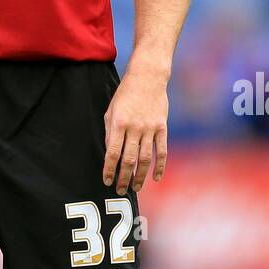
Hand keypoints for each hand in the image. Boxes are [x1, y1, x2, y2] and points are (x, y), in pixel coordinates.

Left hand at [103, 65, 168, 194]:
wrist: (148, 77)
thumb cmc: (125, 94)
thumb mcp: (111, 110)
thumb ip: (110, 132)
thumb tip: (111, 154)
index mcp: (118, 123)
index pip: (113, 153)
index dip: (109, 169)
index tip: (106, 180)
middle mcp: (134, 128)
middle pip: (129, 160)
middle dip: (124, 178)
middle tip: (120, 190)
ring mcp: (150, 128)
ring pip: (145, 159)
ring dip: (140, 176)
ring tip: (135, 188)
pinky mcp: (162, 128)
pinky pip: (161, 151)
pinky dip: (160, 167)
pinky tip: (156, 178)